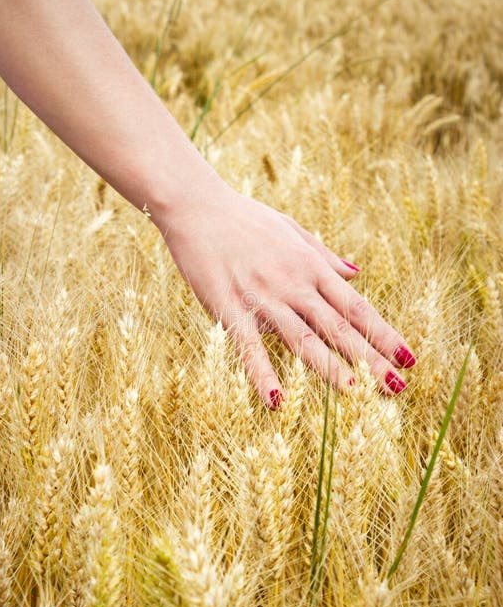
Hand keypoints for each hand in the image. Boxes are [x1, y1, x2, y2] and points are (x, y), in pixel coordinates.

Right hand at [159, 183, 415, 407]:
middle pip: (339, 327)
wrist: (198, 206)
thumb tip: (357, 271)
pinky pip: (250, 347)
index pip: (356, 306)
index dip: (384, 333)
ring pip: (303, 339)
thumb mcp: (292, 229)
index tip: (408, 357)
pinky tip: (276, 399)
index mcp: (311, 266)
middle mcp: (293, 284)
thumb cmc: (245, 217)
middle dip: (370, 358)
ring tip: (355, 393)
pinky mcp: (230, 307)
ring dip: (330, 368)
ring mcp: (263, 297)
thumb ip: (324, 254)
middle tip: (396, 386)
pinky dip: (263, 374)